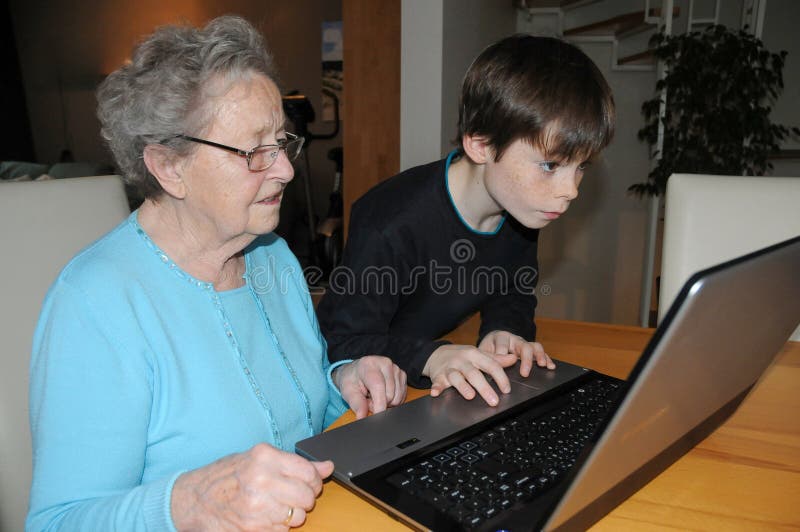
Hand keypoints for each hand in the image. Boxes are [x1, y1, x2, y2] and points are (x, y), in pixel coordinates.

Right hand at [171, 443, 332, 530]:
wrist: (194, 498)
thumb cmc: (227, 475)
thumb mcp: (259, 459)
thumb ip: (296, 463)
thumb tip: (327, 466)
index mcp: (264, 457)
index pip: (309, 472)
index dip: (314, 480)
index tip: (309, 482)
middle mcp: (261, 479)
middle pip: (307, 495)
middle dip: (305, 498)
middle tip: (293, 496)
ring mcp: (256, 505)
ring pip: (299, 516)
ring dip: (293, 514)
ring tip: (277, 506)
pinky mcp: (253, 527)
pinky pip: (284, 530)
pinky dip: (280, 526)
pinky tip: (267, 516)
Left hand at [333, 356, 406, 418]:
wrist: (357, 372)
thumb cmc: (352, 380)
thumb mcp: (348, 392)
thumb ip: (357, 404)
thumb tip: (362, 417)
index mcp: (369, 364)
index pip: (378, 386)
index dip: (379, 404)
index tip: (376, 416)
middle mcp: (385, 363)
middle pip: (389, 395)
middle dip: (379, 404)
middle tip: (368, 399)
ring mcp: (395, 368)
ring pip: (397, 398)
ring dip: (386, 403)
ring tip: (375, 396)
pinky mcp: (402, 375)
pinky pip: (402, 397)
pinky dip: (392, 400)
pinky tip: (383, 394)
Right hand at [423, 344, 517, 405]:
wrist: (437, 353)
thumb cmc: (463, 357)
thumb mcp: (479, 355)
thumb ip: (496, 359)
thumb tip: (514, 359)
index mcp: (475, 355)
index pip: (491, 365)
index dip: (500, 377)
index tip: (506, 390)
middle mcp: (463, 361)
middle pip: (474, 374)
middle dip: (484, 388)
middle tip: (494, 401)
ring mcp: (450, 368)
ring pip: (456, 377)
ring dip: (462, 386)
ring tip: (470, 396)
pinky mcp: (438, 375)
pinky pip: (437, 382)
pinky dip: (436, 387)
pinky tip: (436, 393)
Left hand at [478, 330, 554, 376]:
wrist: (493, 341)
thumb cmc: (488, 348)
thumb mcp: (483, 351)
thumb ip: (489, 358)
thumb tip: (496, 370)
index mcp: (500, 337)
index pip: (502, 345)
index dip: (503, 355)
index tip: (502, 366)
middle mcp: (514, 339)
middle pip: (523, 345)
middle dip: (525, 359)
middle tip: (524, 373)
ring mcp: (524, 344)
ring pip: (534, 346)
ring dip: (539, 355)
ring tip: (542, 365)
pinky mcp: (531, 350)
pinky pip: (540, 352)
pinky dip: (547, 358)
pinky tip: (551, 366)